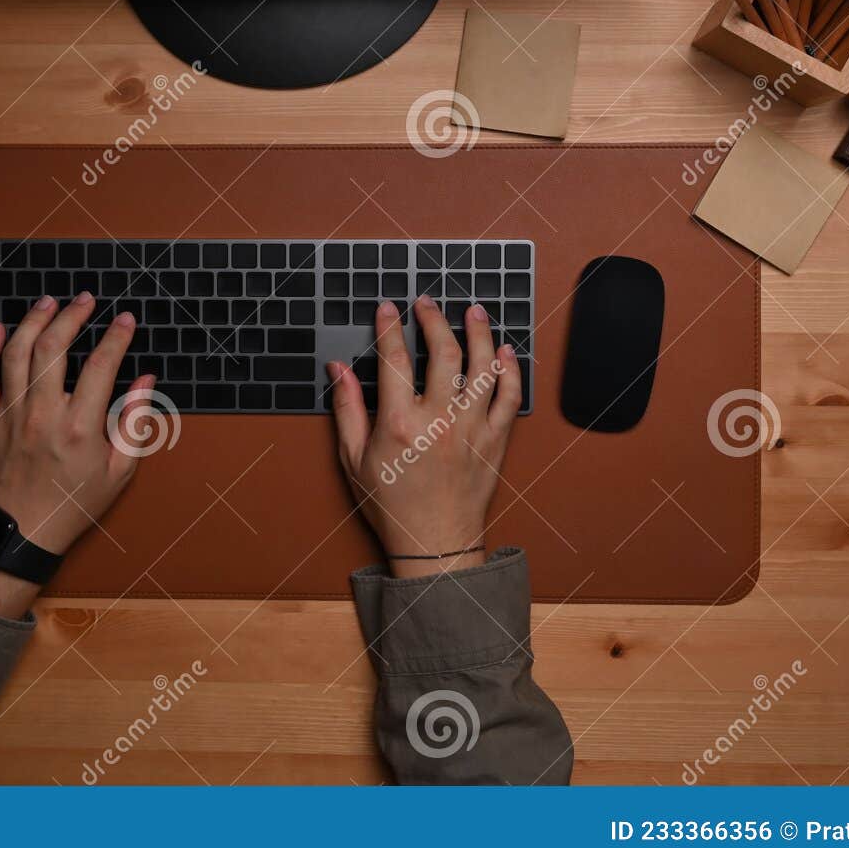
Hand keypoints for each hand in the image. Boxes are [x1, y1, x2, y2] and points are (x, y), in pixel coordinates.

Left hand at [0, 292, 154, 615]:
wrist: (22, 533)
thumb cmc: (74, 505)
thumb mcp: (119, 472)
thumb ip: (135, 424)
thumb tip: (146, 382)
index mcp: (79, 427)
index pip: (102, 366)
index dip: (116, 337)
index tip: (125, 319)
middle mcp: (42, 414)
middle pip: (54, 347)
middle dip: (72, 315)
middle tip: (85, 299)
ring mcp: (10, 414)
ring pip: (16, 352)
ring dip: (33, 321)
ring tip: (49, 302)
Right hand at [326, 297, 522, 577]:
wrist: (434, 544)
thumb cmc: (392, 505)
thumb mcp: (353, 459)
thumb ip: (346, 409)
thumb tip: (338, 370)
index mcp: (400, 423)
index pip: (394, 358)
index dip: (390, 326)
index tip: (388, 308)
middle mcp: (439, 420)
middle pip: (444, 352)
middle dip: (435, 319)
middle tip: (428, 303)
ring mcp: (472, 429)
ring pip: (483, 367)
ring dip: (479, 332)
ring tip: (474, 310)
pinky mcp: (495, 441)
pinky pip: (510, 397)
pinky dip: (510, 370)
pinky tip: (504, 351)